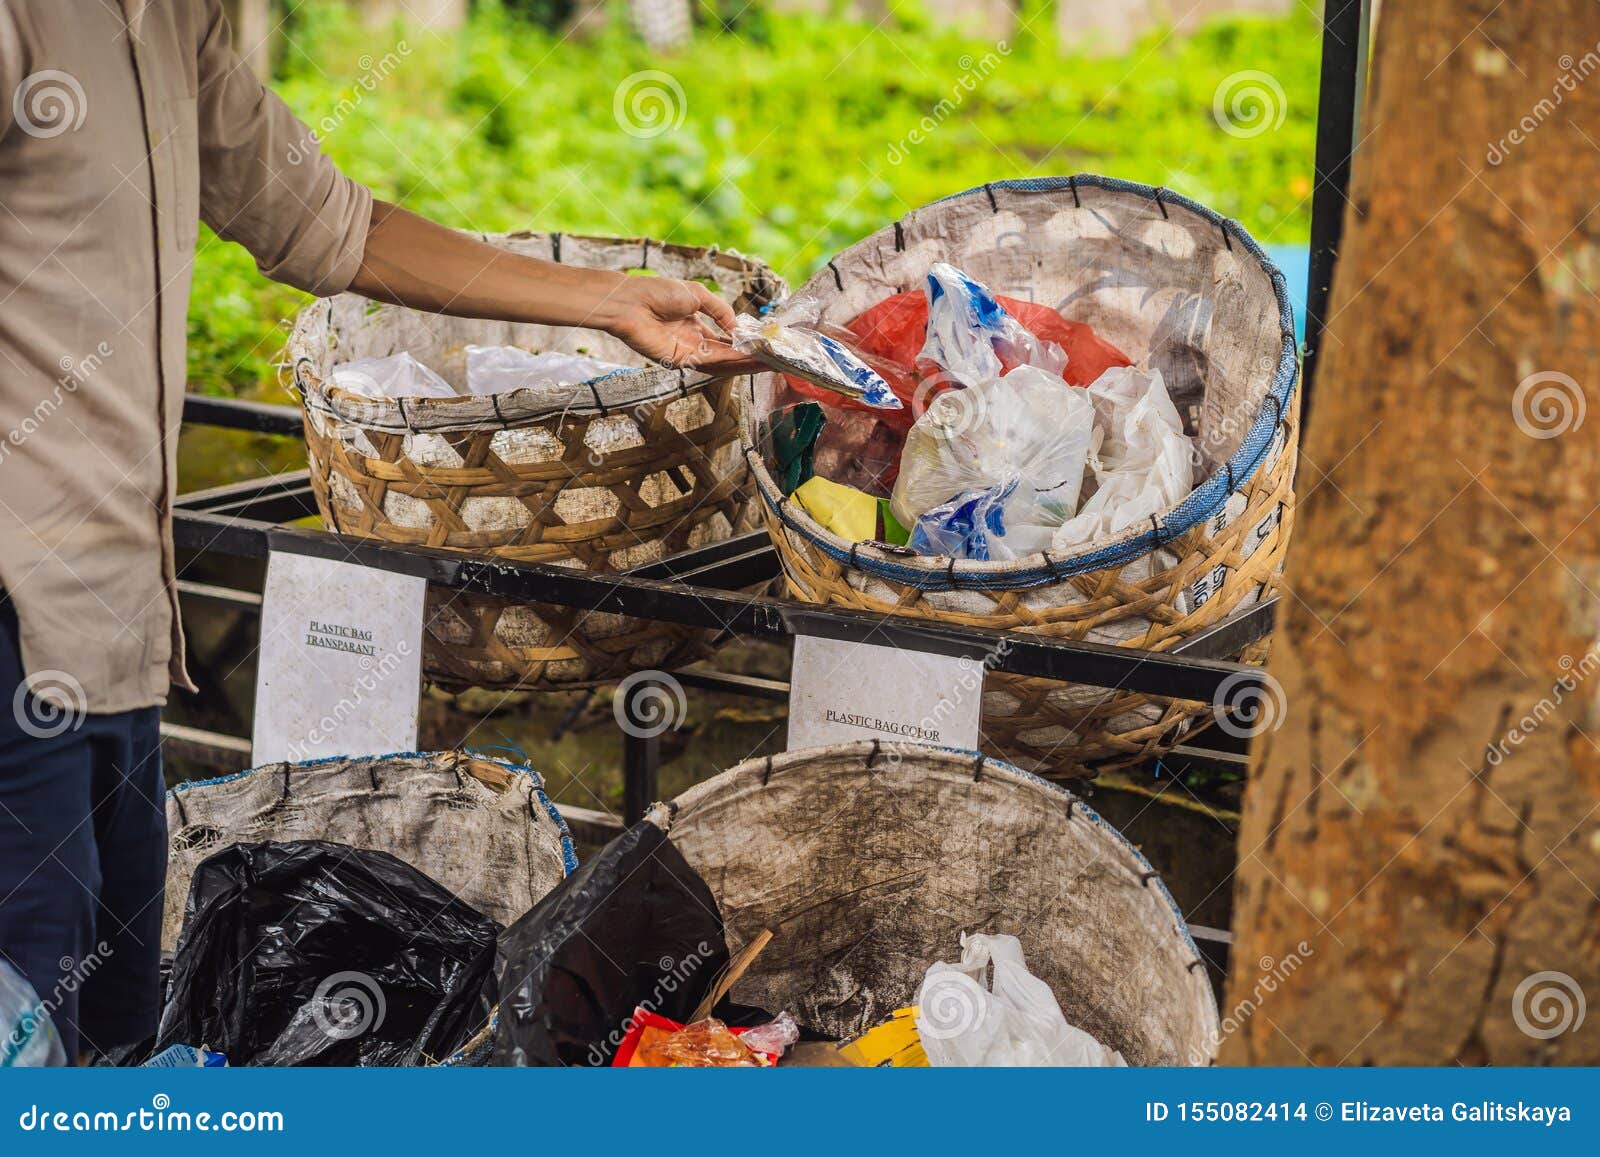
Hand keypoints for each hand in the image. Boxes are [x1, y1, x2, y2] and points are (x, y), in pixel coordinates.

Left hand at [595, 276, 759, 371]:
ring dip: (744, 362)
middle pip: (726, 354)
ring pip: (721, 362)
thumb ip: (720, 310)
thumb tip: (738, 327)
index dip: (743, 343)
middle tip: (771, 359)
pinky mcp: (680, 361)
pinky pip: (710, 363)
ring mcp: (687, 353)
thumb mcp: (698, 294)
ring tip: (767, 361)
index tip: (761, 345)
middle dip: (749, 357)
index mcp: (695, 324)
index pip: (724, 339)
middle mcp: (693, 341)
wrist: (632, 301)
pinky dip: (730, 361)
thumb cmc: (658, 292)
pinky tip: (747, 358)